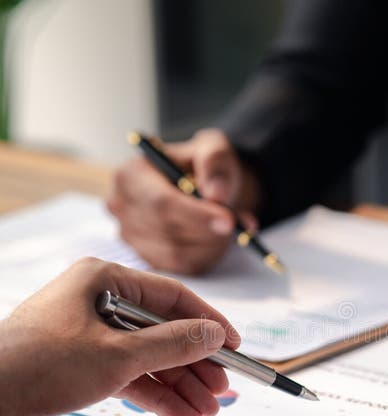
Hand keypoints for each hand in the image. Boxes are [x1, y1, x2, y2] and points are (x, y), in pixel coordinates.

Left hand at [0, 257, 240, 415]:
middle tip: (222, 388)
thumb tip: (214, 334)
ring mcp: (89, 335)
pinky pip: (129, 376)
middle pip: (163, 331)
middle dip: (195, 364)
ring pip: (148, 358)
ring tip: (206, 410)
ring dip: (179, 385)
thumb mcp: (119, 354)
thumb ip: (174, 344)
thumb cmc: (39, 364)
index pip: (172, 296)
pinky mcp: (81, 365)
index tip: (234, 346)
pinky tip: (181, 415)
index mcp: (103, 280)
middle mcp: (97, 303)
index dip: (207, 322)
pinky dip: (154, 395)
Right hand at [107, 129, 260, 273]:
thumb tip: (216, 192)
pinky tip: (217, 239)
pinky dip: (207, 256)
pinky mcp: (146, 256)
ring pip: (176, 253)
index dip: (196, 214)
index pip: (160, 202)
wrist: (202, 188)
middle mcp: (122, 207)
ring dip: (210, 245)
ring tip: (228, 227)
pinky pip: (181, 266)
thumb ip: (215, 162)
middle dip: (206, 231)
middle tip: (236, 225)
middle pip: (167, 230)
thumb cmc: (202, 166)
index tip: (228, 221)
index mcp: (131, 175)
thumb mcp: (213, 149)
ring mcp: (130, 235)